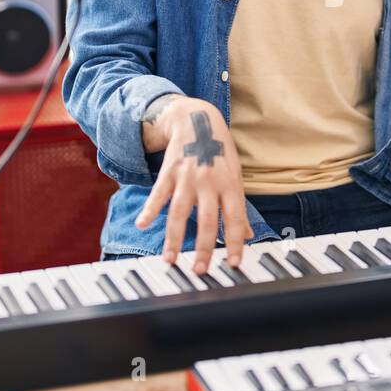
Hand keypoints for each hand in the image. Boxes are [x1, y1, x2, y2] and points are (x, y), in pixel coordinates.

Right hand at [136, 94, 251, 273]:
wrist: (198, 120)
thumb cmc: (219, 153)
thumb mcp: (235, 176)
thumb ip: (238, 207)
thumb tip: (248, 235)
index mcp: (230, 184)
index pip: (234, 218)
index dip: (235, 242)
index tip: (233, 264)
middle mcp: (209, 182)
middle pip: (206, 220)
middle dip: (203, 248)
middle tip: (199, 270)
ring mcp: (188, 177)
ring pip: (180, 212)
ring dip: (174, 238)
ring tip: (170, 259)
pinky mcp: (169, 171)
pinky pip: (158, 194)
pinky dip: (149, 210)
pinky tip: (142, 225)